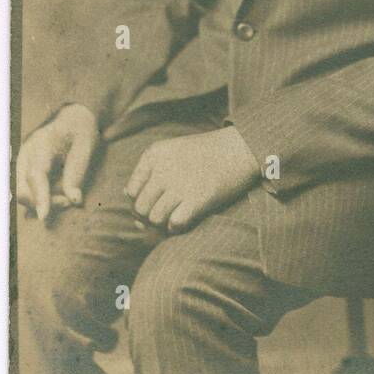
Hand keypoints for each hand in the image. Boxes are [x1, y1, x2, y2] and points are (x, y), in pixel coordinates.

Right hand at [16, 104, 99, 222]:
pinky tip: (58, 196)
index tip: (44, 216)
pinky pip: (27, 190)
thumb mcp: (86, 146)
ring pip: (23, 193)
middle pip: (23, 189)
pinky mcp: (24, 169)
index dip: (40, 197)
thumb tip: (74, 200)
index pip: (36, 175)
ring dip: (43, 201)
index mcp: (42, 143)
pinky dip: (41, 197)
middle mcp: (26, 154)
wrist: (72, 116)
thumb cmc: (81, 129)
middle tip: (68, 202)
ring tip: (67, 197)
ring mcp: (22, 162)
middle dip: (43, 203)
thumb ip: (78, 172)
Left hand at [125, 126, 259, 232]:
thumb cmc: (207, 155)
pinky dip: (177, 227)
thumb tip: (136, 222)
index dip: (141, 203)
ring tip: (177, 216)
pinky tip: (187, 219)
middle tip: (167, 214)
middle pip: (140, 209)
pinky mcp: (198, 198)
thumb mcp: (173, 154)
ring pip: (155, 219)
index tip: (157, 203)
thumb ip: (151, 182)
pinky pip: (174, 224)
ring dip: (164, 224)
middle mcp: (163, 168)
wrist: (242, 147)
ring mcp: (180, 184)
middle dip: (150, 218)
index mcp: (155, 154)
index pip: (130, 192)